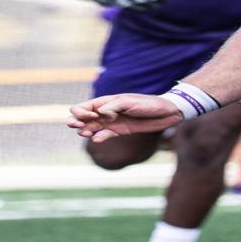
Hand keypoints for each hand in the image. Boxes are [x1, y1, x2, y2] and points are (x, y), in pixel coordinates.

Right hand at [68, 93, 182, 142]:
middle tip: (77, 126)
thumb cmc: (147, 104)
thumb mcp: (128, 102)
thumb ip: (112, 107)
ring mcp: (111, 122)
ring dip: (84, 130)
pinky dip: (98, 138)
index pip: (84, 106)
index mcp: (106, 101)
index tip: (93, 116)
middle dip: (75, 120)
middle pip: (83, 117)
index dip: (82, 112)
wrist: (165, 113)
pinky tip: (96, 139)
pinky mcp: (119, 131)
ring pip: (91, 127)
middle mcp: (105, 112)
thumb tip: (100, 115)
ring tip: (84, 133)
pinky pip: (104, 135)